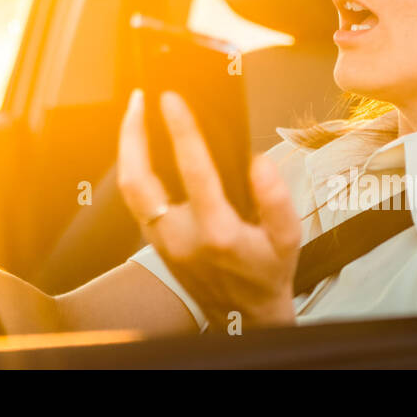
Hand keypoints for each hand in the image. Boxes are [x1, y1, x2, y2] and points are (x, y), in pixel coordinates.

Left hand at [117, 89, 299, 329]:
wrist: (243, 316)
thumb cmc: (266, 273)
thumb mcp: (288, 239)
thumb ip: (276, 200)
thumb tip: (259, 162)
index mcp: (217, 233)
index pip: (193, 171)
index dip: (181, 131)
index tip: (172, 100)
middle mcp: (180, 237)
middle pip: (138, 181)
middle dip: (132, 135)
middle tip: (139, 100)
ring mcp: (161, 240)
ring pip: (129, 189)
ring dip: (128, 148)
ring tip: (136, 113)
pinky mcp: (154, 240)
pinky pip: (135, 199)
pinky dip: (133, 165)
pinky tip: (141, 144)